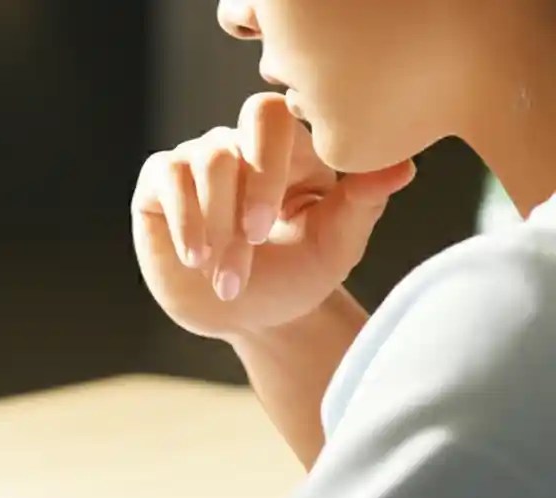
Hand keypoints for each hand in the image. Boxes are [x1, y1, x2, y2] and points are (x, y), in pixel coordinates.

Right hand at [130, 92, 415, 339]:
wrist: (252, 319)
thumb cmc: (299, 276)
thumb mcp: (337, 245)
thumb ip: (365, 202)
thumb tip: (403, 166)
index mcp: (289, 148)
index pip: (276, 115)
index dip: (271, 161)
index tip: (275, 224)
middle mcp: (240, 145)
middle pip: (235, 135)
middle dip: (246, 191)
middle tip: (254, 242)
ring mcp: (196, 161)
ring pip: (201, 162)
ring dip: (216, 224)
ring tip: (225, 274)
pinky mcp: (159, 185)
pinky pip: (165, 176)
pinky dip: (183, 219)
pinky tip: (197, 257)